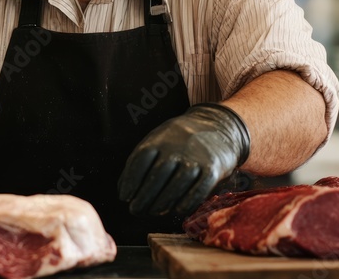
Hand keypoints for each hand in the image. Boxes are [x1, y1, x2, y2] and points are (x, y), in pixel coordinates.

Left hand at [118, 103, 250, 216]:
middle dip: (144, 197)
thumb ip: (139, 161)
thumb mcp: (157, 140)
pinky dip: (186, 203)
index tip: (124, 197)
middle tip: (135, 210)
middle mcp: (177, 148)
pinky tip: (176, 211)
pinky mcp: (213, 169)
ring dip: (162, 203)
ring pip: (176, 185)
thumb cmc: (179, 139)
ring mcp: (196, 158)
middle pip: (157, 175)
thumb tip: (122, 191)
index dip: (130, 180)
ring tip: (152, 212)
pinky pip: (198, 190)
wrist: (217, 126)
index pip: (140, 160)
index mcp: (160, 139)